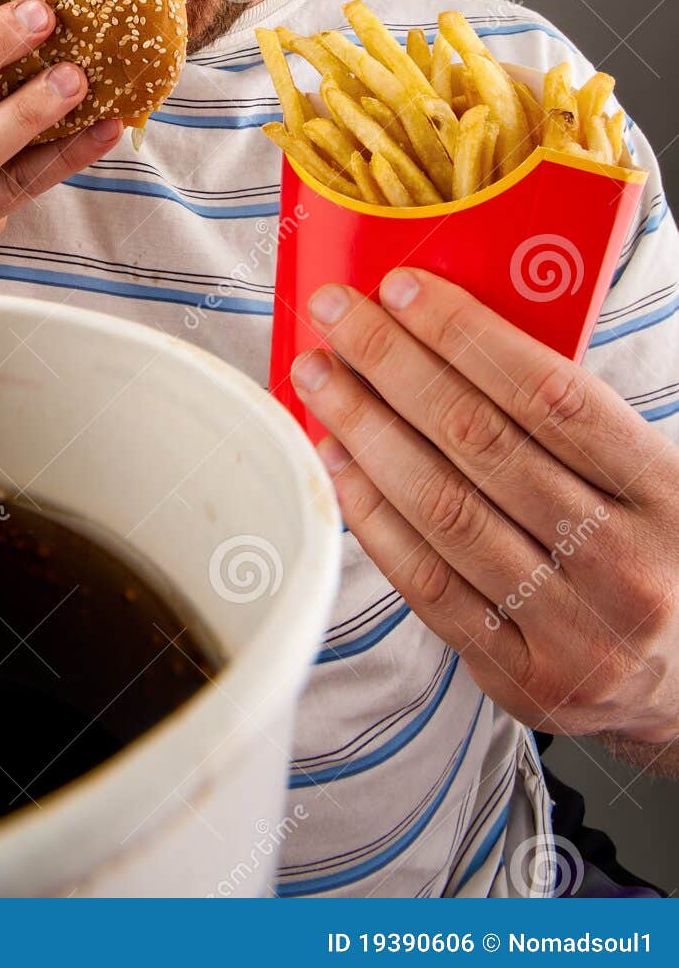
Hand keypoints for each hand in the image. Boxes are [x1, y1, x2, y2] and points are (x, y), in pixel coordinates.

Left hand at [292, 269, 678, 743]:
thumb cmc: (652, 551)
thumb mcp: (649, 477)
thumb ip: (568, 421)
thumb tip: (448, 333)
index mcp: (665, 494)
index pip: (552, 394)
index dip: (467, 335)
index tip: (403, 290)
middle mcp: (623, 564)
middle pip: (482, 443)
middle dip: (394, 365)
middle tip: (338, 317)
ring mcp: (572, 630)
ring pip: (444, 510)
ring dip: (367, 431)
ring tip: (322, 381)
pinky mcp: (520, 678)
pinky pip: (427, 584)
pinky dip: (373, 515)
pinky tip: (339, 463)